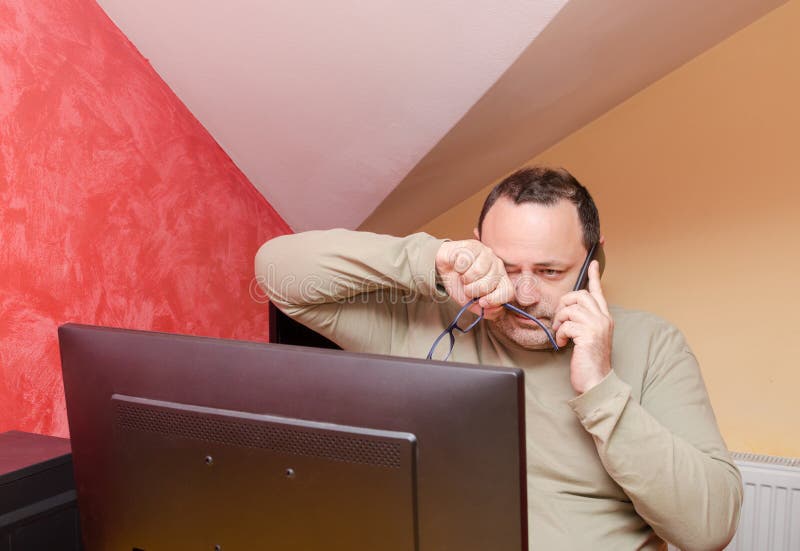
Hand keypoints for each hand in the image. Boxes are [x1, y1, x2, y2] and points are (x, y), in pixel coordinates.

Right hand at [435, 240, 513, 318]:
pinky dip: (458, 268)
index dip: (495, 300)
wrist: (444, 268)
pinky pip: (465, 262)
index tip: (481, 302)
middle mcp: (497, 265)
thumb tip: (497, 310)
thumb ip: (486, 310)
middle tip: (467, 287)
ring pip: (477, 272)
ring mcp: (486, 254)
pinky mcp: (474, 246)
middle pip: (489, 284)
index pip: (508, 291)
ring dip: (464, 279)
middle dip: (473, 290)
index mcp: (500, 280)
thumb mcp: (471, 302)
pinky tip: (458, 266)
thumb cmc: (459, 284)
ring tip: (462, 276)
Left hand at [551, 260, 613, 393]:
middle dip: (564, 304)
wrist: (596, 381)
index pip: (598, 292)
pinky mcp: (588, 335)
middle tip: (560, 320)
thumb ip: (583, 322)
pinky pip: (566, 324)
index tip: (593, 263)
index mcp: (604, 318)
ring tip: (562, 334)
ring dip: (560, 321)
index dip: (594, 277)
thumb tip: (568, 311)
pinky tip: (564, 344)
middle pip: (580, 295)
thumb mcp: (588, 336)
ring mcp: (597, 326)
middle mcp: (603, 319)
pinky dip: (561, 334)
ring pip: (571, 308)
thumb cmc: (589, 361)